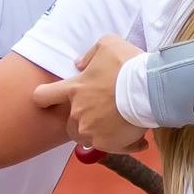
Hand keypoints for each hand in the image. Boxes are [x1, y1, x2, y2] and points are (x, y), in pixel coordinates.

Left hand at [34, 35, 151, 153]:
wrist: (149, 88)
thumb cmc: (128, 65)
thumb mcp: (108, 45)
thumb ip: (90, 55)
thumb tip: (80, 65)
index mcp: (74, 89)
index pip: (43, 96)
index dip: (44, 98)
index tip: (52, 100)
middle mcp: (78, 113)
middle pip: (69, 125)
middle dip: (82, 121)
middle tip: (103, 114)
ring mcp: (92, 131)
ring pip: (89, 139)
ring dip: (102, 134)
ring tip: (121, 128)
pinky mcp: (109, 144)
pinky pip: (116, 148)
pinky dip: (127, 144)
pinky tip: (140, 139)